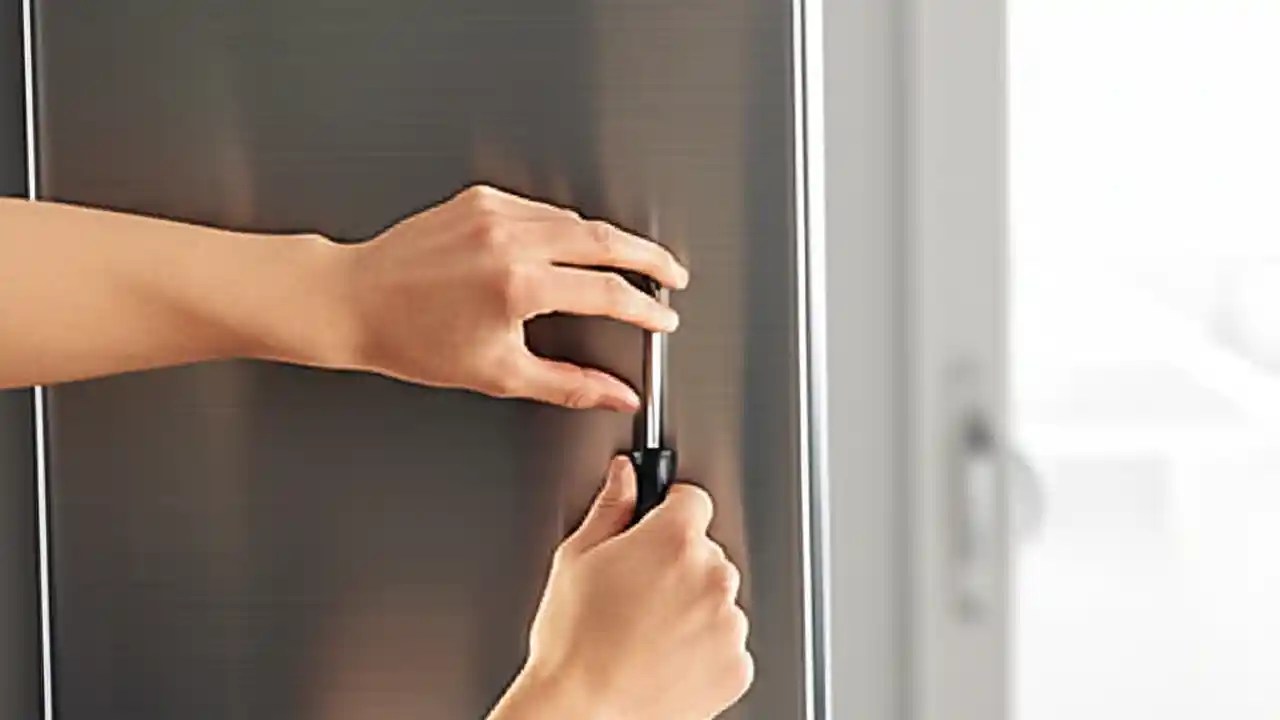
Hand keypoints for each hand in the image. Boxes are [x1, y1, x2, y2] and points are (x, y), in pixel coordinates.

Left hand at [335, 184, 687, 409]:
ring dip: (608, 242)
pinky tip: (569, 247)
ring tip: (628, 265)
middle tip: (672, 276)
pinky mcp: (480, 198)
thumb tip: (615, 395)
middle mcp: (508, 238)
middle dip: (649, 257)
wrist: (353, 302)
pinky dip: (565, 227)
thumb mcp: (498, 374)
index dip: (645, 309)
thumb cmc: (409, 339)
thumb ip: (570, 384)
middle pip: (605, 239)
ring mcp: (493, 211)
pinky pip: (541, 208)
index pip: (607, 292)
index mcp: (517, 284)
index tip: (663, 319)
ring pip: (575, 219)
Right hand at [488, 457, 753, 719]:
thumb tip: (625, 476)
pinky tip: (663, 657)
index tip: (658, 524)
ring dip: (693, 608)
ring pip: (718, 599)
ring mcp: (729, 624)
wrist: (583, 713)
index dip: (669, 510)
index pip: (693, 500)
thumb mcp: (576, 559)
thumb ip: (611, 507)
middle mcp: (711, 577)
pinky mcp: (736, 666)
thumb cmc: (573, 644)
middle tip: (637, 592)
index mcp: (674, 541)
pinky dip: (704, 648)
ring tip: (646, 632)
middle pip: (706, 552)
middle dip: (677, 565)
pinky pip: (726, 643)